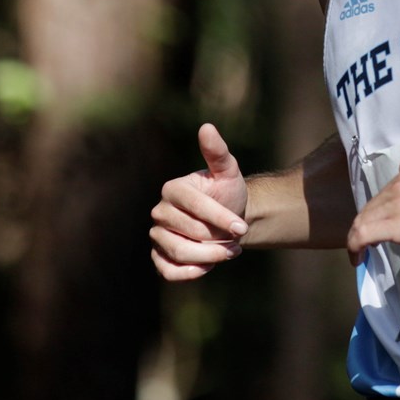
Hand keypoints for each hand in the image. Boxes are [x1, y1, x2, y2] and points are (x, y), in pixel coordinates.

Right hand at [150, 123, 249, 281]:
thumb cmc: (227, 192)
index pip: (194, 206)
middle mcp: (159, 211)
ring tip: (231, 252)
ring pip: (178, 252)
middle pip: (188, 232)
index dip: (219, 217)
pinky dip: (188, 273)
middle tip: (239, 239)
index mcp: (173, 189)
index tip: (242, 228)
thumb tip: (206, 127)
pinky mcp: (159, 256)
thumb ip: (217, 152)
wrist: (228, 217)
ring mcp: (157, 235)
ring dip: (209, 257)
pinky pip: (166, 270)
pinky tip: (208, 268)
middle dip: (218, 239)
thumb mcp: (228, 171)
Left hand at [346, 161, 399, 265]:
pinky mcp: (396, 226)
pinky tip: (357, 258)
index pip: (380, 197)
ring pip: (362, 222)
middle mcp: (398, 186)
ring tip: (359, 254)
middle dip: (362, 228)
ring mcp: (396, 204)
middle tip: (364, 246)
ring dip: (356, 239)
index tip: (373, 230)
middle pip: (368, 210)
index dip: (372, 215)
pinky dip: (355, 247)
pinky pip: (363, 235)